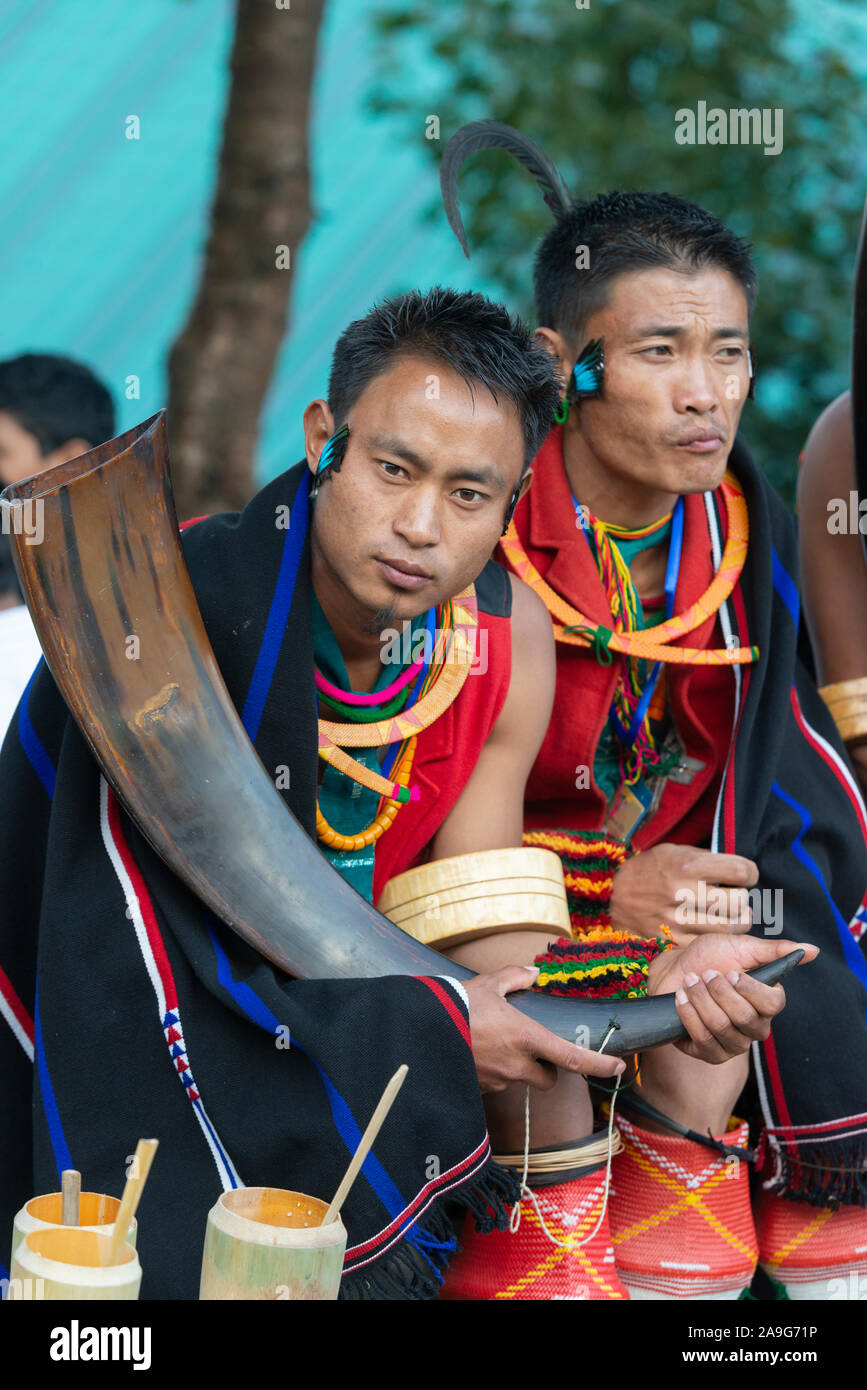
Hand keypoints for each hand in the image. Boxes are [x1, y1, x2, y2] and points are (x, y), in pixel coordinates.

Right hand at [463, 965, 625, 1093]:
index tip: (618, 1068)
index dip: (599, 1065)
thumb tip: (532, 972)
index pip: (573, 1058)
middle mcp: (517, 1065)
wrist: (421, 1031)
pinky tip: (478, 1054)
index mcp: (527, 1037)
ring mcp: (499, 1081)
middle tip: (534, 1049)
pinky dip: (494, 1073)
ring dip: (517, 1069)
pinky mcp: (481, 1090)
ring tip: (495, 1045)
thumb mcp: (488, 984)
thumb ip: (515, 977)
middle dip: (547, 1068)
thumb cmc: (457, 1005)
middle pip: (549, 1078)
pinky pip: (497, 1085)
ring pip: (521, 1081)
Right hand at [610, 843, 758, 943]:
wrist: (611, 895)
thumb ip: (706, 859)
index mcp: (687, 865)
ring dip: (738, 922)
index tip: (745, 877)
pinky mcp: (673, 940)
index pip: (740, 871)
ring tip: (732, 916)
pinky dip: (717, 938)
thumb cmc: (648, 870)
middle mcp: (684, 892)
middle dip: (744, 900)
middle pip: (739, 902)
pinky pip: (709, 943)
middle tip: (737, 899)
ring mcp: (678, 919)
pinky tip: (713, 929)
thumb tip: (739, 870)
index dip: (750, 874)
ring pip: (730, 928)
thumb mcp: (674, 851)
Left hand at [647, 933, 817, 1063]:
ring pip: (722, 1028)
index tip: (732, 973)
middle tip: (706, 974)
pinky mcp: (710, 1053)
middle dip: (719, 992)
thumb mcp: (742, 948)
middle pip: (744, 1017)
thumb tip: (812, 950)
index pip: (773, 1004)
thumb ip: (776, 950)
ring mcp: (734, 1044)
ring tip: (690, 981)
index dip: (751, 990)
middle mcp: (755, 1027)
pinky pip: (703, 1041)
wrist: (676, 970)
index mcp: (768, 1003)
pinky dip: (689, 1015)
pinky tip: (681, 998)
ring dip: (701, 1000)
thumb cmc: (711, 957)